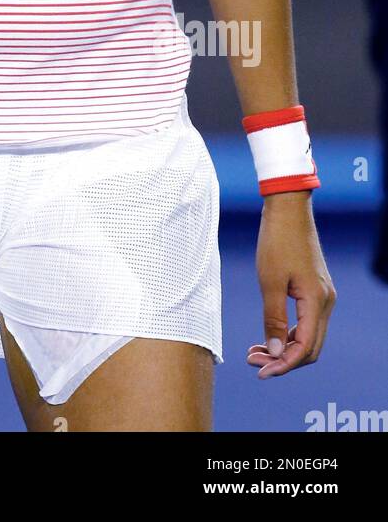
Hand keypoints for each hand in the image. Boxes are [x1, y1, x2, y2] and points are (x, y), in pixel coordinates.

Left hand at [247, 192, 335, 378]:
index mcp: (317, 301)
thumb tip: (277, 352)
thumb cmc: (277, 240)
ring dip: (284, 347)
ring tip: (256, 350)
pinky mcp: (314, 288)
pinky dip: (289, 332)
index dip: (283, 365)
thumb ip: (274, 319)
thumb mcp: (269, 281)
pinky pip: (306, 321)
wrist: (287, 208)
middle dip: (283, 360)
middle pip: (309, 347)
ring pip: (308, 336)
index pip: (305, 349)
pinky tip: (269, 335)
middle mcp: (325, 301)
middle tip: (254, 361)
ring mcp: (322, 295)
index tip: (260, 372)